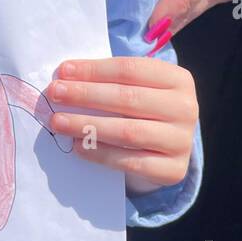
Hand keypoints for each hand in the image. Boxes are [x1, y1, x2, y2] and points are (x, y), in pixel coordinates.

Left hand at [44, 56, 197, 195]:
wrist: (168, 148)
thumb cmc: (143, 109)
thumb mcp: (136, 87)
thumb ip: (107, 80)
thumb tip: (64, 78)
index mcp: (178, 79)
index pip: (130, 70)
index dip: (93, 70)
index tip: (62, 71)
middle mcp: (186, 108)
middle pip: (128, 99)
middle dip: (85, 95)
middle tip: (55, 94)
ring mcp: (182, 141)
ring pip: (128, 132)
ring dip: (87, 125)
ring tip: (59, 122)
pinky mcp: (173, 170)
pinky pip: (130, 162)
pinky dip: (100, 153)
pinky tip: (78, 146)